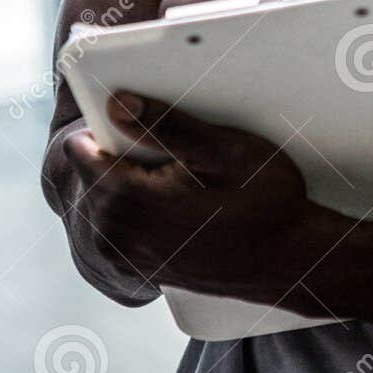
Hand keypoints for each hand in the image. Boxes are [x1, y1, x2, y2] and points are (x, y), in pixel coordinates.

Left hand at [62, 92, 331, 300]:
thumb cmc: (268, 202)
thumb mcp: (227, 151)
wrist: (293, 262)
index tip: (133, 115)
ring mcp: (129, 258)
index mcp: (131, 202)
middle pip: (86, 177)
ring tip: (166, 168)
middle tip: (158, 139)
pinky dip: (131, 209)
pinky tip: (171, 198)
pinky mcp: (143, 269)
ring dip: (120, 182)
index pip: (79, 152)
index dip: (101, 126)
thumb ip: (168, 125)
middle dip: (111, 152)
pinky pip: (115, 230)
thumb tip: (119, 103)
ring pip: (98, 205)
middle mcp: (119, 236)